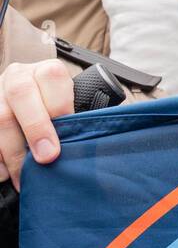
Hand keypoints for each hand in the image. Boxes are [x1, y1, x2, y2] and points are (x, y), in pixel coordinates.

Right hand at [0, 59, 73, 190]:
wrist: (35, 105)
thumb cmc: (61, 112)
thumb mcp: (77, 105)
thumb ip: (85, 116)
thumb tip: (99, 135)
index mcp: (46, 71)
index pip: (51, 77)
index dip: (59, 107)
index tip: (68, 132)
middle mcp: (18, 76)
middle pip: (20, 94)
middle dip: (35, 128)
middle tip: (47, 158)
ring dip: (12, 152)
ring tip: (25, 176)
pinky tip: (5, 173)